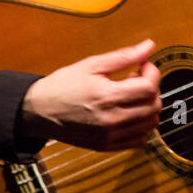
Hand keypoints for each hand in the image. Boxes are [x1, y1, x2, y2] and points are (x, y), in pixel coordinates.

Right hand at [19, 39, 161, 149]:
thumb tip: (148, 46)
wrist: (39, 111)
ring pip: (149, 125)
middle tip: (136, 80)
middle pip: (153, 107)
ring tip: (131, 96)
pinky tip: (129, 114)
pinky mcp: (107, 146)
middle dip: (152, 89)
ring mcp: (109, 136)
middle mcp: (111, 119)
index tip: (144, 66)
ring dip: (148, 108)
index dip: (152, 73)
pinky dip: (141, 127)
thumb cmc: (62, 85)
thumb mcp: (91, 65)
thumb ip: (123, 56)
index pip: (149, 88)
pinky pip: (139, 141)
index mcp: (107, 96)